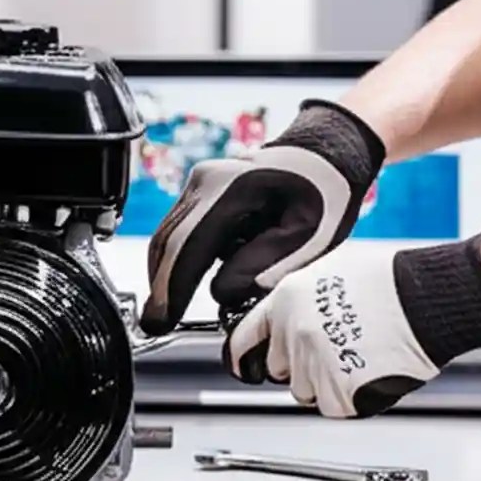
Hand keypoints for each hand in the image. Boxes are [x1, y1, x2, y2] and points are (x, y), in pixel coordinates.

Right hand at [139, 100, 384, 335]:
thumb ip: (265, 266)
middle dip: (160, 287)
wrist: (324, 155)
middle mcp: (205, 181)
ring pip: (168, 236)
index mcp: (232, 189)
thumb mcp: (310, 237)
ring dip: (168, 274)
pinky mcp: (199, 191)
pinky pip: (180, 230)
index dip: (172, 288)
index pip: (188, 247)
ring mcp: (199, 183)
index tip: (161, 321)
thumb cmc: (324, 194)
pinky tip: (190, 280)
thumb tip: (223, 292)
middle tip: (156, 324)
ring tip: (170, 309)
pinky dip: (181, 259)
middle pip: (168, 242)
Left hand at [226, 234, 480, 417]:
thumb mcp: (330, 269)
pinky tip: (367, 372)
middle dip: (300, 365)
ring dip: (325, 383)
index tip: (243, 362)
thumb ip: (299, 296)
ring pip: (304, 390)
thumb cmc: (391, 280)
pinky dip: (348, 398)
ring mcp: (314, 364)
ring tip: (357, 357)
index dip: (245, 352)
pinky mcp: (338, 391)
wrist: (427, 297)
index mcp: (285, 300)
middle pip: (278, 368)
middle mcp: (293, 333)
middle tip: (334, 351)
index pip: (245, 336)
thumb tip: (288, 311)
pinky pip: (332, 406)